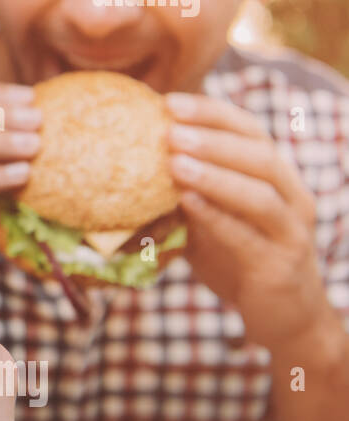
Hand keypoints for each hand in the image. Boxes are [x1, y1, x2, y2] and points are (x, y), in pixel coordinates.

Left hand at [166, 92, 332, 348]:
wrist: (284, 319)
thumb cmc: (239, 259)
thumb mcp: (211, 220)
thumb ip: (186, 193)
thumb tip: (127, 162)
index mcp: (277, 178)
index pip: (250, 131)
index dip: (212, 113)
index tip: (168, 101)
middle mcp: (293, 198)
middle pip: (260, 155)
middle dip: (213, 137)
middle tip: (168, 129)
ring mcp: (291, 232)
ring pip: (261, 194)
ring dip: (215, 174)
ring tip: (174, 162)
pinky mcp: (281, 266)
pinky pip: (249, 237)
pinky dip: (217, 217)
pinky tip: (186, 202)